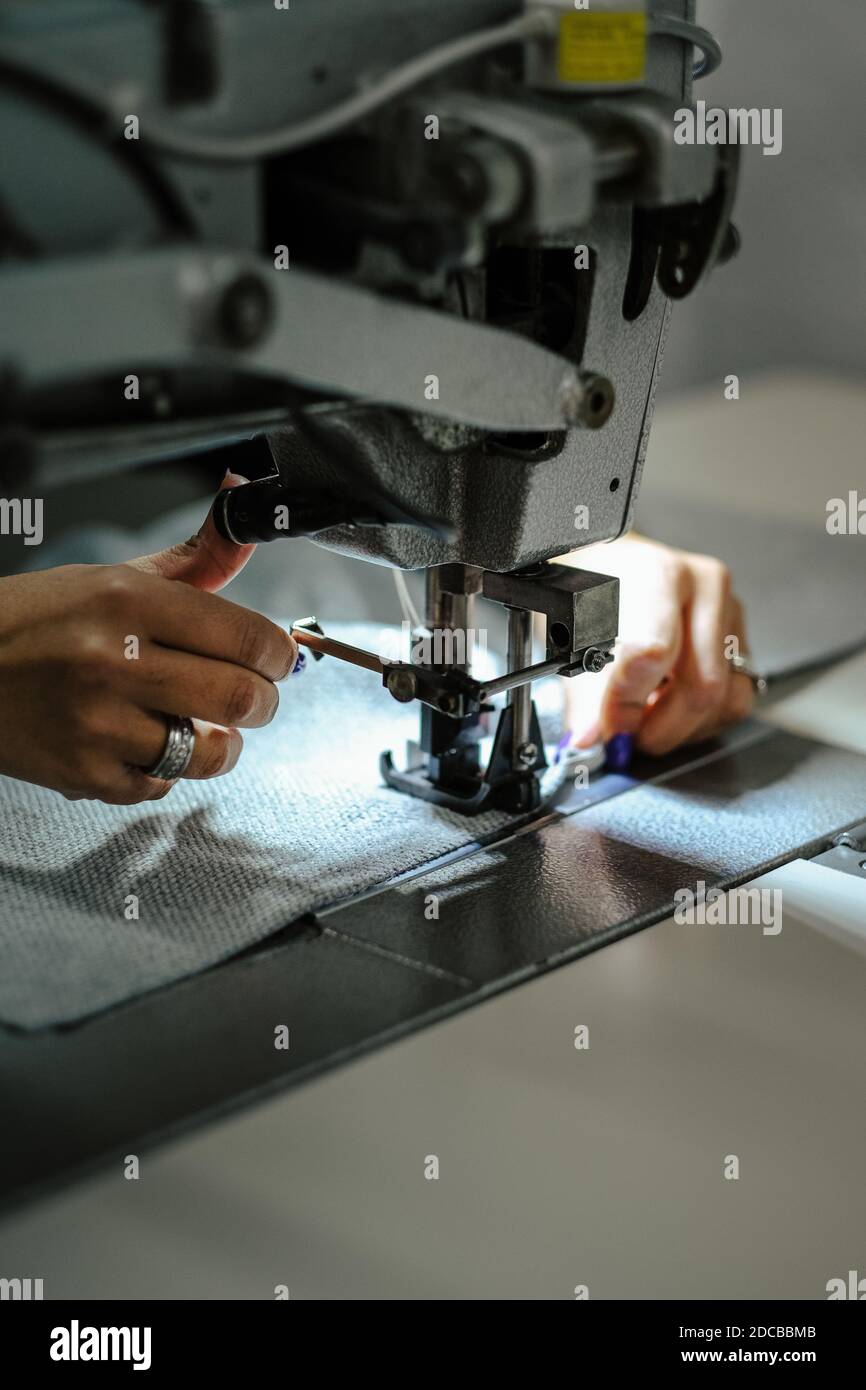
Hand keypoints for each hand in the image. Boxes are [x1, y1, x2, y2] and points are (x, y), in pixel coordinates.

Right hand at [0, 475, 296, 802]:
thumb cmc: (35, 621)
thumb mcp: (113, 579)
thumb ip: (195, 561)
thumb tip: (247, 514)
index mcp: (129, 602)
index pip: (245, 636)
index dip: (277, 654)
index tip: (276, 659)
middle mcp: (116, 660)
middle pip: (240, 698)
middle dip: (262, 702)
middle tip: (253, 698)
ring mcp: (98, 722)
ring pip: (209, 752)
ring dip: (220, 744)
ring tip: (204, 728)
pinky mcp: (82, 773)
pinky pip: (160, 786)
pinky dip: (162, 771)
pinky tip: (143, 744)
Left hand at [562, 533, 753, 755]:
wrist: (613, 564)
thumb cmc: (592, 591)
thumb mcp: (572, 632)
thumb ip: (582, 691)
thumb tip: (587, 737)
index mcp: (659, 575)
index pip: (652, 653)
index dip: (626, 703)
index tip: (605, 727)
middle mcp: (704, 589)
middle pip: (701, 686)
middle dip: (659, 727)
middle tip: (624, 734)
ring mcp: (729, 612)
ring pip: (725, 700)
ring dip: (680, 727)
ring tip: (644, 715)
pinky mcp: (741, 638)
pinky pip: (735, 701)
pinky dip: (700, 720)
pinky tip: (668, 704)